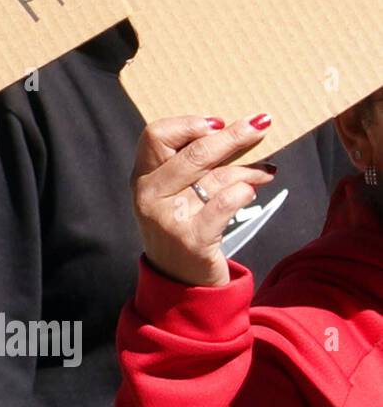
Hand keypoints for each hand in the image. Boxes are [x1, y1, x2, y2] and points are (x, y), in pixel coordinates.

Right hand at [131, 114, 275, 286]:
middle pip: (194, 151)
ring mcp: (168, 217)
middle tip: (260, 124)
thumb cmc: (182, 227)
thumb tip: (229, 130)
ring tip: (265, 171)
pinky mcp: (192, 238)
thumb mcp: (171, 194)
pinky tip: (253, 190)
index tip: (217, 124)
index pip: (155, 135)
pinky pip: (227, 201)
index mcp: (141, 177)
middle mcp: (149, 195)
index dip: (188, 124)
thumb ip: (187, 165)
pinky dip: (246, 191)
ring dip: (249, 170)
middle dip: (233, 135)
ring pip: (218, 177)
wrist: (179, 282)